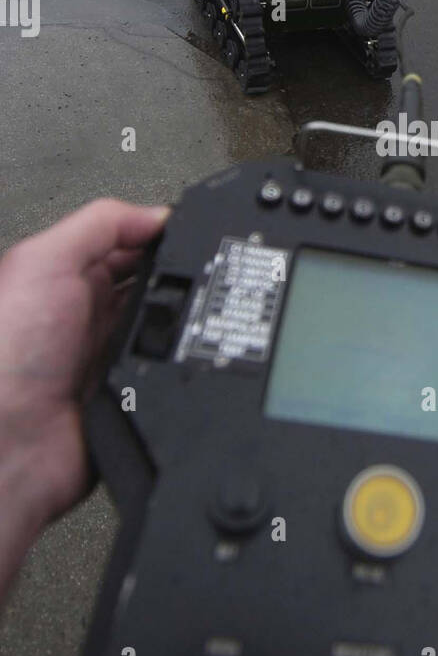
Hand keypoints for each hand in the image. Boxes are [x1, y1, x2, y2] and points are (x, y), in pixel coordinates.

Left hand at [0, 200, 169, 534]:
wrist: (6, 441)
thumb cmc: (6, 352)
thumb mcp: (44, 261)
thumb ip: (99, 226)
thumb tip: (155, 214)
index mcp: (65, 279)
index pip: (126, 245)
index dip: (158, 235)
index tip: (193, 230)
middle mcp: (88, 317)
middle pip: (153, 285)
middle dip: (178, 278)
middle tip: (199, 273)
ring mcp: (110, 358)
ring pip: (166, 328)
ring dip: (180, 322)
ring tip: (190, 314)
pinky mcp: (129, 395)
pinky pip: (168, 372)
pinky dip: (179, 364)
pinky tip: (184, 355)